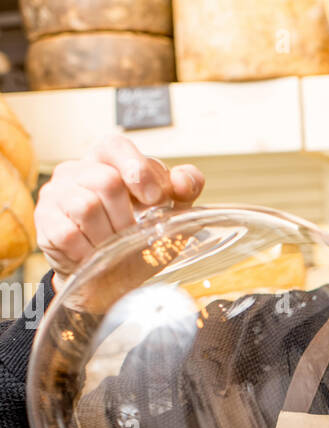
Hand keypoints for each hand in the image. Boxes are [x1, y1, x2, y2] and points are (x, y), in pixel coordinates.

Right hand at [34, 133, 204, 288]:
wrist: (108, 281)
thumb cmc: (136, 241)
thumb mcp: (169, 216)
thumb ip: (184, 192)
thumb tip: (184, 181)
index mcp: (106, 161)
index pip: (115, 146)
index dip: (137, 169)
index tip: (154, 199)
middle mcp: (76, 170)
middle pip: (105, 180)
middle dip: (127, 217)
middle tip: (131, 235)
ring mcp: (55, 194)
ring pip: (86, 207)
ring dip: (108, 236)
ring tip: (111, 247)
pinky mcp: (45, 221)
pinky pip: (69, 234)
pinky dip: (89, 252)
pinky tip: (93, 256)